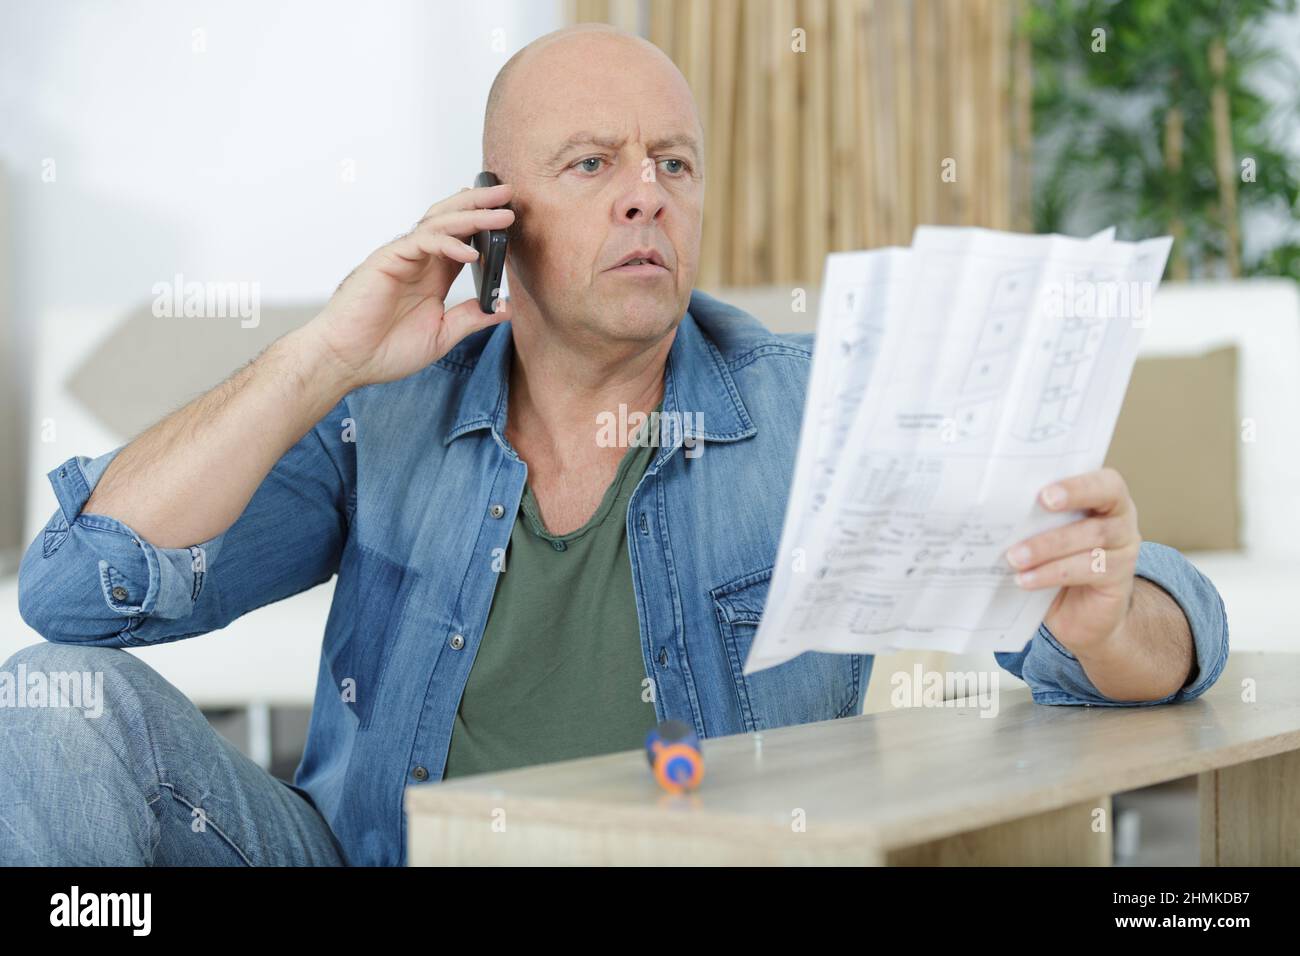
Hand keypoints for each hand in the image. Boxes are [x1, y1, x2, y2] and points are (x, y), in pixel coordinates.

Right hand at [305, 181, 515, 388]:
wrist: (348, 361)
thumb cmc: (386, 350)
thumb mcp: (442, 335)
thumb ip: (471, 318)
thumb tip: (505, 308)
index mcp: (433, 276)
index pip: (465, 241)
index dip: (487, 228)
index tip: (512, 221)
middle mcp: (420, 261)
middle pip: (453, 221)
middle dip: (481, 205)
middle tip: (509, 195)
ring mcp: (404, 257)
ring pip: (440, 223)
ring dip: (472, 215)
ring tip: (501, 211)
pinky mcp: (389, 260)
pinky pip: (423, 241)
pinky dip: (448, 243)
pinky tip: (471, 252)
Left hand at [1005, 467, 1140, 656]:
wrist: (1081, 612)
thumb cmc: (1057, 560)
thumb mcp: (1046, 533)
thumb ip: (1034, 517)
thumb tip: (995, 508)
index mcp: (1104, 498)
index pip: (1104, 481)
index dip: (1078, 484)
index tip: (1045, 493)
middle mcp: (1120, 519)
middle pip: (1104, 504)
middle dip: (1068, 503)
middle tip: (1034, 511)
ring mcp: (1124, 549)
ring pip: (1093, 538)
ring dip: (1048, 546)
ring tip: (1014, 558)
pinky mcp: (1119, 578)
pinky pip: (1089, 570)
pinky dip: (1052, 573)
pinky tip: (1025, 580)